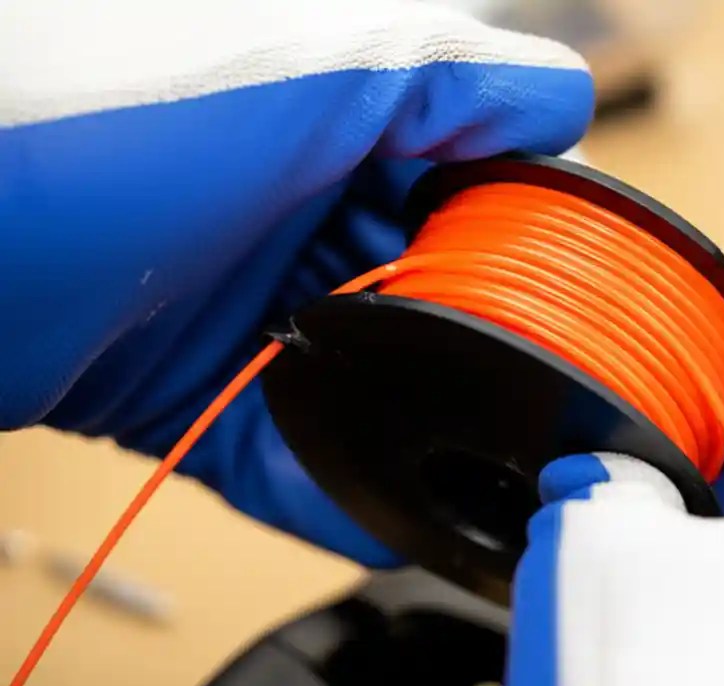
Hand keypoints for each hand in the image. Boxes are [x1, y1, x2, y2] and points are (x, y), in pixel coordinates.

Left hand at [0, 0, 592, 563]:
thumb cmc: (83, 125)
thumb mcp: (314, 67)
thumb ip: (456, 78)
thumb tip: (569, 107)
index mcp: (335, 113)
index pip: (472, 171)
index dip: (522, 228)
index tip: (560, 286)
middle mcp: (294, 200)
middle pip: (427, 288)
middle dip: (465, 344)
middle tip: (500, 385)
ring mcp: (242, 298)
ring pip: (362, 380)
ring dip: (402, 428)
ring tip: (450, 465)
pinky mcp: (192, 387)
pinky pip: (284, 452)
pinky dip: (327, 489)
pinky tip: (370, 509)